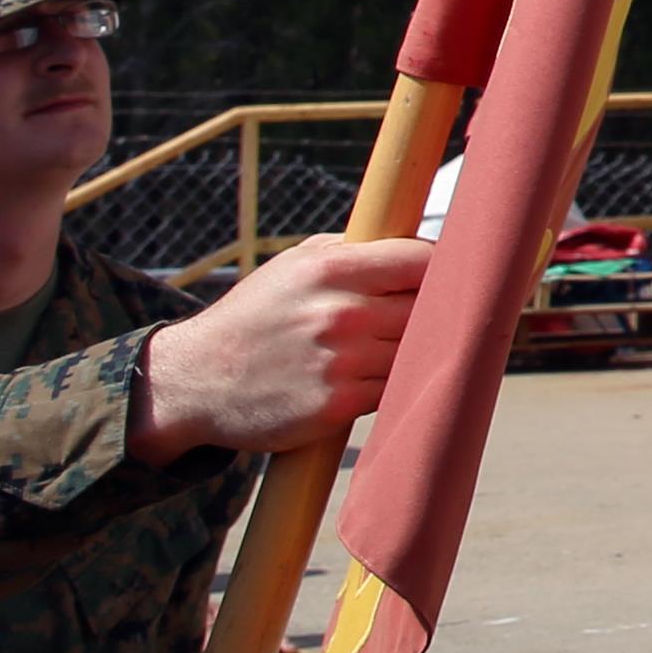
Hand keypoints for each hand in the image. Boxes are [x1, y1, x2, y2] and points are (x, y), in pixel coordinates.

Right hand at [136, 236, 430, 459]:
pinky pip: (392, 391)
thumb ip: (358, 251)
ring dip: (413, 354)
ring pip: (416, 353)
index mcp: (332, 269)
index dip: (450, 269)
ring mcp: (340, 362)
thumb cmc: (256, 315)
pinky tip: (372, 378)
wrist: (193, 380)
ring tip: (394, 350)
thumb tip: (426, 245)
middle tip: (432, 317)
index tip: (458, 276)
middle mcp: (339, 313)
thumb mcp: (294, 265)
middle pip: (429, 309)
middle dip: (434, 314)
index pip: (425, 260)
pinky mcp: (336, 406)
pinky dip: (391, 387)